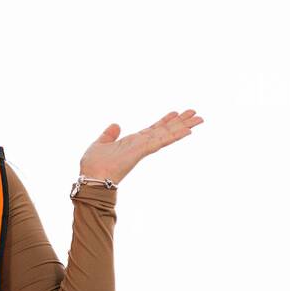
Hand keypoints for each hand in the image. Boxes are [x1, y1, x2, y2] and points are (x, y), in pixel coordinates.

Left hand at [79, 109, 203, 183]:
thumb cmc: (93, 166)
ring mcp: (143, 148)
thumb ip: (108, 135)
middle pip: (164, 130)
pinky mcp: (141, 151)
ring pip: (167, 134)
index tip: (176, 112)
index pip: (152, 129)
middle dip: (180, 122)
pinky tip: (187, 131)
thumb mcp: (100, 144)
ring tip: (199, 119)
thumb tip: (116, 125)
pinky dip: (174, 136)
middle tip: (196, 114)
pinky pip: (160, 141)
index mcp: (132, 142)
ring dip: (183, 126)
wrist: (90, 178)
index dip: (165, 121)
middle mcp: (141, 144)